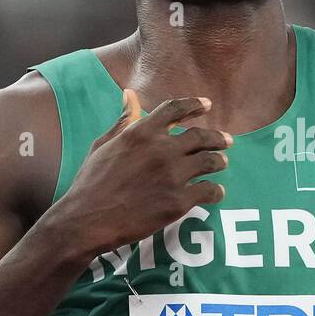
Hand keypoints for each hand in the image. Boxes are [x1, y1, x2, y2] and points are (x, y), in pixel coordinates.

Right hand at [51, 89, 230, 257]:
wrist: (87, 220)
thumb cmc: (91, 182)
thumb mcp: (104, 145)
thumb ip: (123, 121)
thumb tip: (130, 95)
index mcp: (141, 132)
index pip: (175, 109)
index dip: (194, 105)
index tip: (207, 105)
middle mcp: (161, 149)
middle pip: (201, 136)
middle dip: (217, 137)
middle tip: (227, 140)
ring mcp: (172, 175)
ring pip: (210, 162)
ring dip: (219, 161)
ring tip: (222, 163)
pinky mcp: (178, 202)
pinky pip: (209, 191)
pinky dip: (216, 191)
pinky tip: (216, 193)